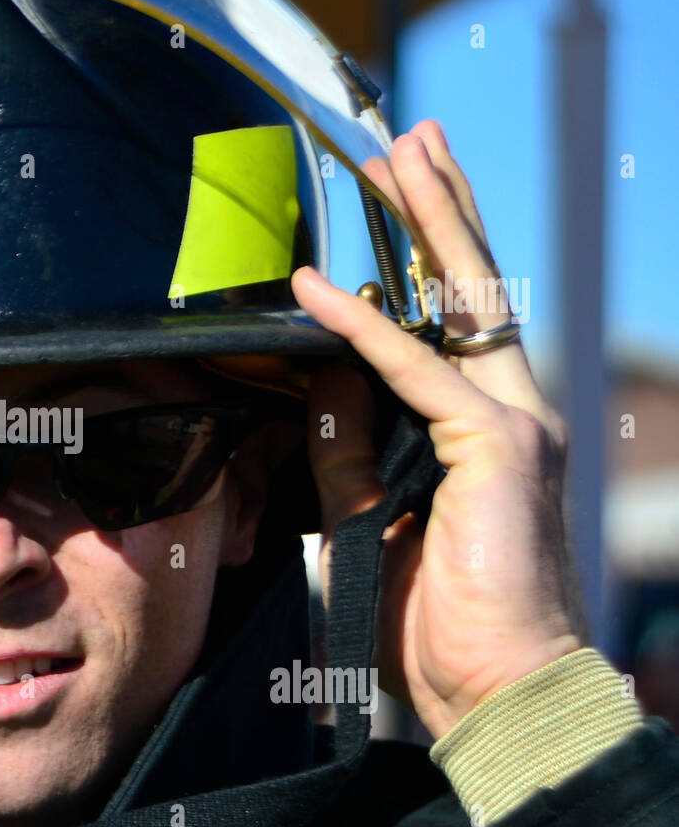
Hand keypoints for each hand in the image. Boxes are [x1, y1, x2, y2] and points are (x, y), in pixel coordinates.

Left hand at [292, 120, 585, 739]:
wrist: (495, 688)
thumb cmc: (440, 618)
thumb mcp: (371, 520)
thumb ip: (348, 453)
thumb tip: (316, 385)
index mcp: (485, 430)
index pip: (455, 323)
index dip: (427, 258)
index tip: (397, 204)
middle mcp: (510, 411)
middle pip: (471, 286)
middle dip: (438, 206)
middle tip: (408, 138)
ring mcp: (511, 424)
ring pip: (462, 301)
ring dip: (422, 224)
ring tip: (393, 155)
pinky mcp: (494, 448)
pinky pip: (414, 373)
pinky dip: (362, 330)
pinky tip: (316, 288)